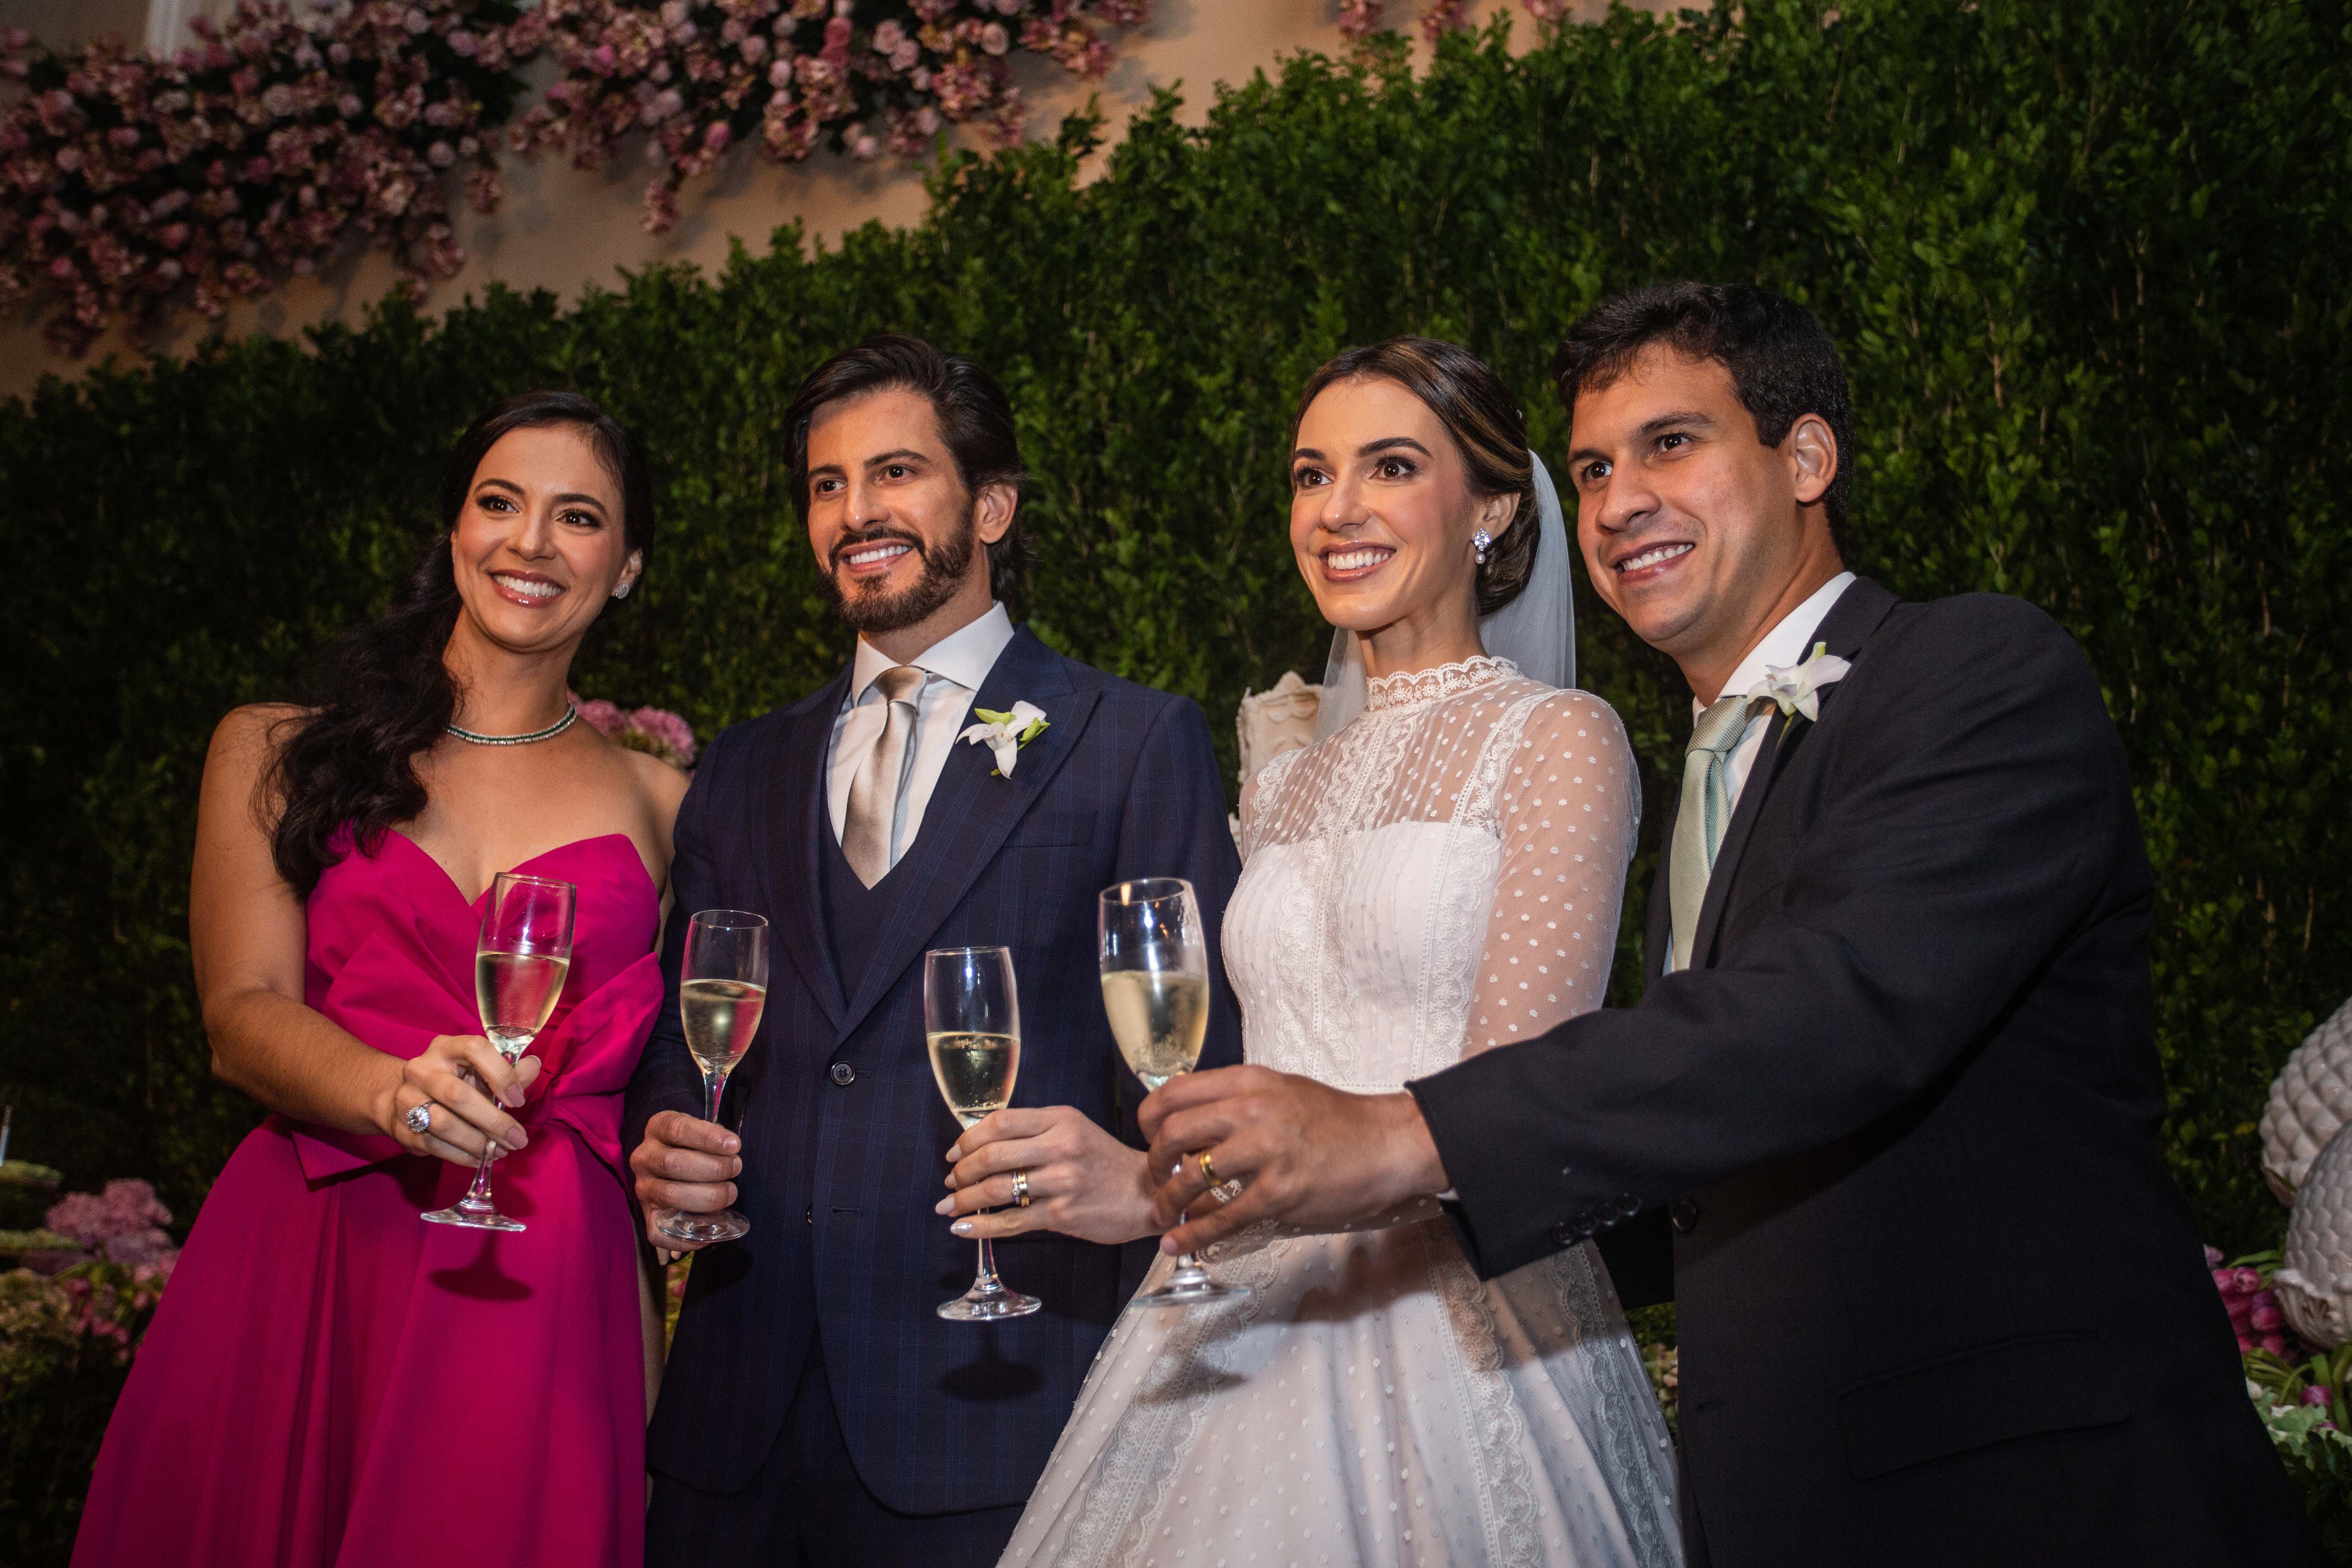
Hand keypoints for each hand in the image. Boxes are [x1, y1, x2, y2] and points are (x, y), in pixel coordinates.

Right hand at [379, 1034, 539, 1168]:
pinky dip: (462, 1155)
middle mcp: (422, 1069)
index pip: (474, 1049)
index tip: (518, 1100)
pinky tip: (480, 1158)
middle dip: (493, 1121)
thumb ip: (509, 1070)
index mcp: (445, 1047)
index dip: (500, 1074)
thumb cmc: (454, 1080)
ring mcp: (407, 1098)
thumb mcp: (480, 1071)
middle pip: (457, 1095)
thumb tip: (533, 1066)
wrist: (403, 1097)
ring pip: (444, 1124)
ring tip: (501, 1151)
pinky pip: (434, 1145)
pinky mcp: (401, 1127)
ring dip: (478, 1142)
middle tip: (517, 1139)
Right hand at [630, 1110, 741, 1251]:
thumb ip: (713, 1137)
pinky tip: (711, 1228)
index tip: (733, 1145)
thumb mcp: (701, 1129)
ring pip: (670, 1194)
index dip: (707, 1137)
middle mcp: (643, 1157)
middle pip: (673, 1163)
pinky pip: (658, 1233)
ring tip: (730, 1192)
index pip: (677, 1129)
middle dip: (713, 1168)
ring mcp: (642, 1188)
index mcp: (657, 1128)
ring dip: (708, 1197)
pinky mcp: (646, 1215)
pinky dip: (686, 1237)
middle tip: (736, 1168)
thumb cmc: (694, 1145)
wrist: (671, 1161)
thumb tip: (731, 1150)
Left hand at [935, 1106, 1158, 1245]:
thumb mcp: (1075, 1131)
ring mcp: (1061, 1182)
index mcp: (1060, 1120)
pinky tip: (963, 1228)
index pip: (1000, 1122)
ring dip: (963, 1199)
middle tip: (950, 1181)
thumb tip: (982, 1146)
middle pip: (992, 1155)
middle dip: (961, 1171)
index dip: (968, 1138)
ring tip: (949, 1205)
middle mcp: (1060, 1147)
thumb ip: (1035, 1132)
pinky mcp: (1063, 1215)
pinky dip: (981, 1225)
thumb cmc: (1105, 1162)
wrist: (1148, 1193)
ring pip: (997, 1189)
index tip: (953, 1152)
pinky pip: (1011, 1221)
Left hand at [1140, 1065, 1448, 1253]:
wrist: (1387, 1144)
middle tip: (1154, 1181)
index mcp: (1249, 1081)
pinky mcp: (1280, 1192)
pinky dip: (1194, 1235)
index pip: (1174, 1091)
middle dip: (1153, 1163)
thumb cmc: (1335, 1121)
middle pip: (1173, 1132)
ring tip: (1164, 1216)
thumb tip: (1193, 1123)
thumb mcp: (1281, 1091)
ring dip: (1167, 1202)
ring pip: (1191, 1176)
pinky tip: (1180, 1245)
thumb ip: (1238, 1101)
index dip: (1149, 1119)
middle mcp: (1252, 1110)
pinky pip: (1223, 1216)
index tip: (1150, 1139)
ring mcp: (1266, 1151)